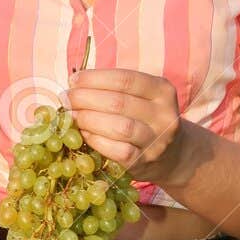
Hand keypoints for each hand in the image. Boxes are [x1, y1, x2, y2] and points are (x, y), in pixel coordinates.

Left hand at [67, 67, 187, 180]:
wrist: (172, 155)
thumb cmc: (145, 120)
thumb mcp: (141, 98)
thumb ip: (114, 89)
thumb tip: (74, 85)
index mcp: (162, 90)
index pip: (125, 79)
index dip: (95, 78)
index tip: (73, 80)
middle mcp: (164, 114)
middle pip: (118, 102)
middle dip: (85, 99)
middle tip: (67, 99)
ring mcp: (157, 140)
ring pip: (119, 127)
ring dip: (89, 120)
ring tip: (73, 116)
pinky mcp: (145, 161)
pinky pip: (118, 151)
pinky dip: (97, 141)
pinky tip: (84, 135)